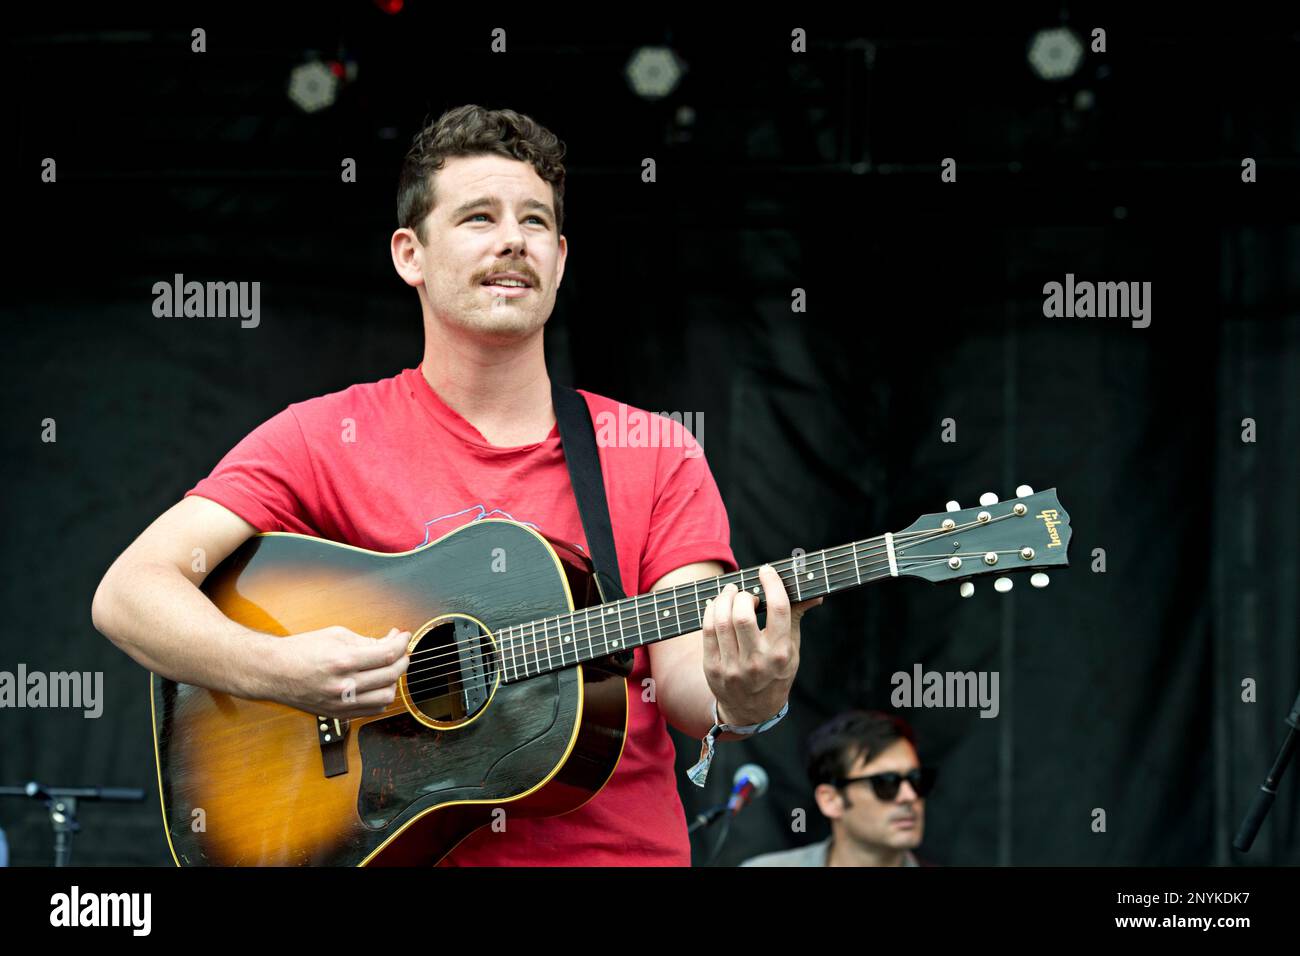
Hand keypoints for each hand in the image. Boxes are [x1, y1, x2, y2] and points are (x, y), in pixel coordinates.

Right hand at [258, 625, 410, 718]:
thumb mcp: (335, 635)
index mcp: (343, 660)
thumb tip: (391, 642)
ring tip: (388, 668)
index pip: (387, 654)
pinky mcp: (338, 713)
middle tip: (401, 650)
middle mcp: (343, 685)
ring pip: (386, 697)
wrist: (272, 671)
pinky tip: (378, 684)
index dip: (402, 643)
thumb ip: (366, 641)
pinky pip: (373, 710)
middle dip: (402, 659)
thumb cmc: (300, 650)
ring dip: (393, 681)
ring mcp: (341, 703)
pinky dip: (382, 697)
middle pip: (391, 675)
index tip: (404, 636)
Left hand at [702, 565, 821, 726]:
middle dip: (742, 595)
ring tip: (730, 594)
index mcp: (781, 653)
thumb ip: (796, 617)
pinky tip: (716, 606)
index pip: (779, 609)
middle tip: (745, 593)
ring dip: (724, 599)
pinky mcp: (713, 668)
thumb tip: (814, 594)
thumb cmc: (776, 672)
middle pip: (743, 615)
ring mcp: (732, 667)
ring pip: (721, 621)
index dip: (772, 584)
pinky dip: (710, 611)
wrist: (752, 711)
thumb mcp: (791, 648)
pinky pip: (707, 631)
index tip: (766, 571)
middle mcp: (757, 661)